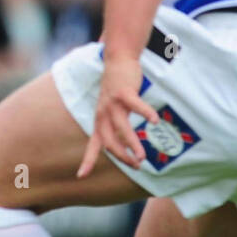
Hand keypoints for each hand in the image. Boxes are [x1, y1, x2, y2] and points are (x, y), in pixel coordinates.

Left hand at [76, 54, 159, 176]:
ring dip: (132, 144)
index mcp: (100, 121)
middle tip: (137, 166)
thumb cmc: (118, 90)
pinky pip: (136, 105)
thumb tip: (125, 146)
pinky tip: (155, 121)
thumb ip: (116, 126)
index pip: (93, 145)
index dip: (87, 161)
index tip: (80, 176)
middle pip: (110, 141)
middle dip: (122, 156)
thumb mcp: (111, 110)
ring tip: (142, 156)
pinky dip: (146, 113)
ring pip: (122, 128)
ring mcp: (112, 104)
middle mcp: (103, 115)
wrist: (117, 61)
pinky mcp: (124, 92)